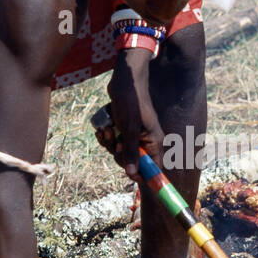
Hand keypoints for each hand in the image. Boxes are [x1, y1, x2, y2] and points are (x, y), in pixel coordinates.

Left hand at [103, 47, 164, 178]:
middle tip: (115, 144)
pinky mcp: (123, 130)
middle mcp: (146, 141)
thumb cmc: (131, 102)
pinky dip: (105, 137)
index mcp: (154, 143)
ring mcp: (133, 136)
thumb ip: (131, 152)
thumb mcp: (130, 129)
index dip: (143, 176)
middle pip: (133, 163)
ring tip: (106, 130)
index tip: (130, 176)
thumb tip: (132, 174)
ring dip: (109, 144)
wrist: (124, 81)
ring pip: (119, 152)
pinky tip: (102, 128)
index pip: (153, 168)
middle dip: (119, 155)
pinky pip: (112, 142)